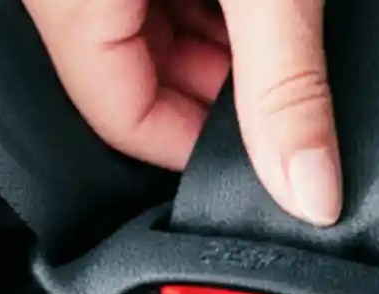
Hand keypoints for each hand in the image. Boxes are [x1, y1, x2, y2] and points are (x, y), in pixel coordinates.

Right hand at [24, 0, 342, 224]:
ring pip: (148, 29)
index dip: (201, 148)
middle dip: (219, 88)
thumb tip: (308, 189)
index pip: (122, 121)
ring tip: (274, 15)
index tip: (261, 153)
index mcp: (70, 1)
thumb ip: (286, 87)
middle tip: (280, 75)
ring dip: (219, 38)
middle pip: (138, 79)